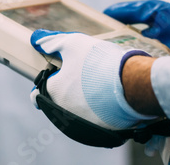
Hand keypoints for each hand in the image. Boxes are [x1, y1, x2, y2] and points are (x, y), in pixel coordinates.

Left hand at [30, 30, 157, 130]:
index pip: (38, 94)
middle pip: (62, 100)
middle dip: (70, 88)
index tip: (56, 75)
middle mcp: (65, 112)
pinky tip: (111, 96)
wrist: (133, 83)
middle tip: (84, 75)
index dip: (48, 82)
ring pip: (79, 111)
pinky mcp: (102, 130)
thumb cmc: (99, 61)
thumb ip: (52, 42)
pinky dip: (101, 110)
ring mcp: (84, 123)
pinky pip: (98, 119)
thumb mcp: (73, 43)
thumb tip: (37, 40)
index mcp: (55, 92)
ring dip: (85, 100)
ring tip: (100, 83)